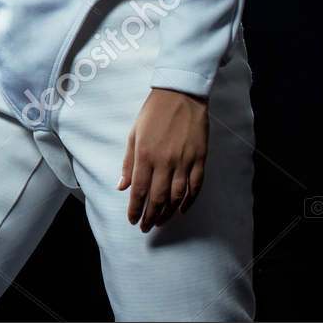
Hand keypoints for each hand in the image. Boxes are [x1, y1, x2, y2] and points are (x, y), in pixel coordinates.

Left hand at [119, 88, 207, 232]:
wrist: (180, 95)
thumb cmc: (153, 113)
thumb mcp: (134, 134)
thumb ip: (128, 162)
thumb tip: (122, 187)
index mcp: (145, 154)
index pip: (139, 190)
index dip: (136, 209)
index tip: (133, 221)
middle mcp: (164, 161)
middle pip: (157, 197)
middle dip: (150, 216)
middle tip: (146, 228)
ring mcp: (184, 160)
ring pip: (176, 195)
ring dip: (168, 212)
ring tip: (161, 222)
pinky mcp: (199, 158)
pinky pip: (195, 185)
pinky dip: (189, 201)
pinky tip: (182, 209)